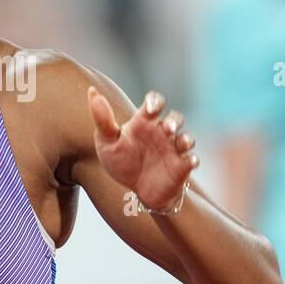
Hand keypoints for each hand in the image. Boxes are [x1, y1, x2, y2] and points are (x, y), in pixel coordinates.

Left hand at [87, 86, 198, 210]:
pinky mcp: (181, 167)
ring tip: (180, 143)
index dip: (156, 101)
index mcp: (144, 122)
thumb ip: (102, 119)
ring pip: (187, 137)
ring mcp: (173, 149)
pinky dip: (192, 159)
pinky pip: (192, 159)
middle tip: (166, 128)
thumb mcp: (107, 142)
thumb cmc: (122, 162)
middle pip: (176, 118)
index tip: (150, 109)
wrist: (136, 191)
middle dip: (174, 121)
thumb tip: (92, 92)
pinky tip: (189, 162)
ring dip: (186, 138)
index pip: (155, 102)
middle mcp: (162, 133)